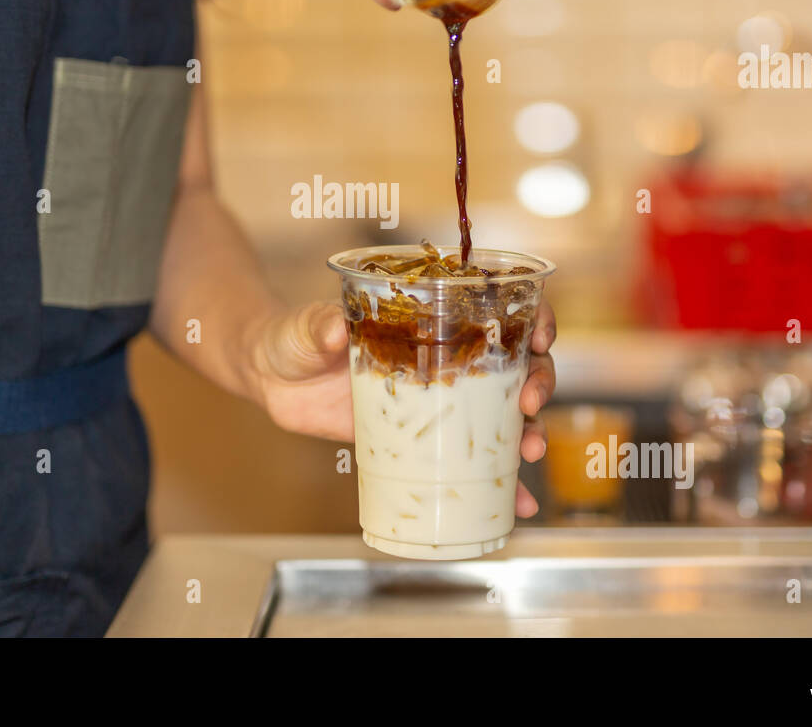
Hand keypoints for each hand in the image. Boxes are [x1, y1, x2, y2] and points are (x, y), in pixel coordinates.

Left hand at [247, 297, 556, 518]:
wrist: (271, 376)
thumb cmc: (294, 335)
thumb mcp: (307, 326)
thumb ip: (321, 325)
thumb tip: (334, 329)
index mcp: (429, 314)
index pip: (496, 306)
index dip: (530, 318)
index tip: (540, 337)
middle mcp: (444, 354)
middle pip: (513, 362)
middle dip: (538, 380)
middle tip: (529, 403)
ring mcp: (436, 398)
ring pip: (501, 411)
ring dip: (527, 431)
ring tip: (529, 453)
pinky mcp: (420, 439)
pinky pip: (467, 459)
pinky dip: (498, 482)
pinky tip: (517, 504)